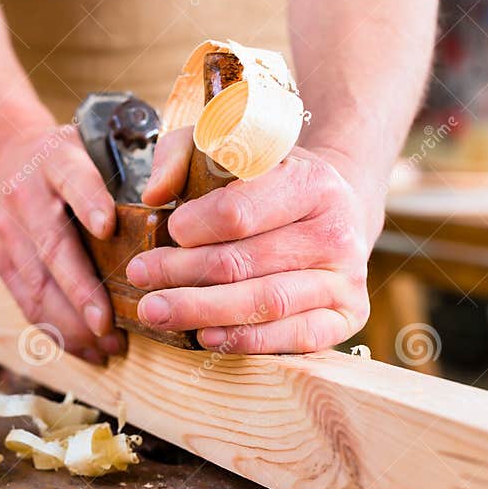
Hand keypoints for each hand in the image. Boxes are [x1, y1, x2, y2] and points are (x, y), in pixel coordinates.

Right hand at [0, 124, 125, 363]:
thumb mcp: (95, 146)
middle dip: (80, 288)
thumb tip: (175, 207)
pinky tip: (87, 348)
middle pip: (52, 245)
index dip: (90, 202)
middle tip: (106, 323)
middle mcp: (27, 196)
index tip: (108, 227)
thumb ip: (129, 170)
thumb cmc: (70, 159)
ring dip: (71, 321)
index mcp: (57, 160)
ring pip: (36, 283)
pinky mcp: (1, 258)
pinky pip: (26, 302)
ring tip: (106, 345)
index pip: (73, 179)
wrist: (5, 156)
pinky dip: (56, 330)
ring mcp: (9, 230)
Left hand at [127, 128, 371, 353]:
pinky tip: (205, 336)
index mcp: (310, 181)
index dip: (194, 226)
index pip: (240, 212)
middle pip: (246, 262)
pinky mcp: (347, 315)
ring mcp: (345, 277)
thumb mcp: (226, 148)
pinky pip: (295, 336)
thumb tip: (154, 194)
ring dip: (203, 310)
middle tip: (140, 276)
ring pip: (267, 302)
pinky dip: (248, 340)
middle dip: (183, 272)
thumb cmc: (268, 183)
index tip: (168, 230)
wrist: (333, 214)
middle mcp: (336, 230)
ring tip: (157, 310)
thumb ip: (181, 155)